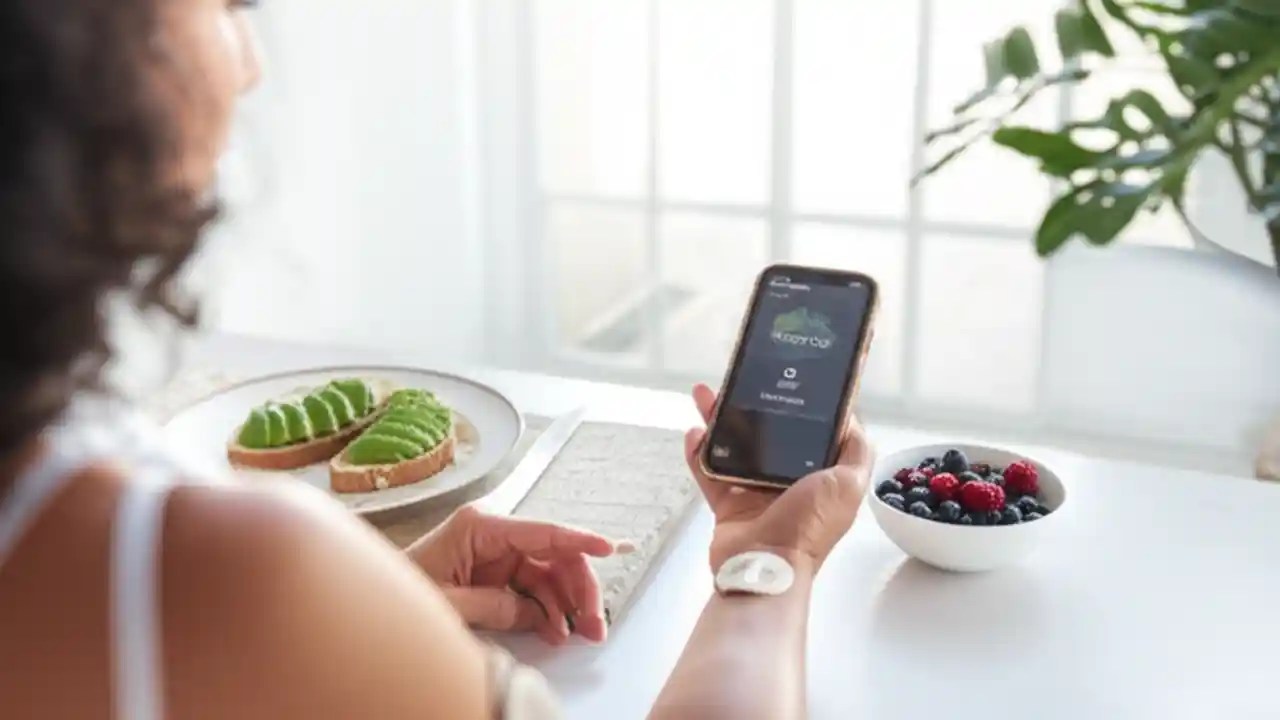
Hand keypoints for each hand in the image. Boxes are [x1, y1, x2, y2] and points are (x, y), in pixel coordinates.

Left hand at [407, 506, 614, 644]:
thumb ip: (495, 606)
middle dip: (578, 588)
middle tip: (591, 622)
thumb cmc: (402, 590)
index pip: (542, 531)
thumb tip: (538, 614)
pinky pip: (534, 588)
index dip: (579, 540)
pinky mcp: (496, 572)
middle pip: (554, 554)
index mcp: (480, 526)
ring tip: (578, 633)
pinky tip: (554, 630)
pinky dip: (547, 610)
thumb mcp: (448, 604)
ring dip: (567, 604)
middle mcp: (494, 533)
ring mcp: (497, 553)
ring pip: (549, 574)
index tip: (608, 548)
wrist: (377, 602)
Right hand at [684, 383, 874, 572]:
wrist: (766, 566)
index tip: (785, 380)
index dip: (798, 407)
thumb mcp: (848, 483)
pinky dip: (699, 454)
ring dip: (719, 421)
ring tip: (704, 395)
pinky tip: (693, 432)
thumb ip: (856, 451)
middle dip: (751, 408)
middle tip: (736, 382)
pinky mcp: (727, 505)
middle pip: (767, 436)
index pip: (809, 433)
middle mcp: (787, 483)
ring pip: (735, 448)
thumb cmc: (810, 525)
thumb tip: (851, 418)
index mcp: (819, 477)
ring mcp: (755, 493)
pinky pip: (710, 473)